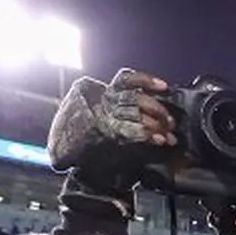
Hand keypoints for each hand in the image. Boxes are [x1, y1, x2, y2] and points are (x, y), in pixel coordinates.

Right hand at [48, 68, 178, 194]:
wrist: (65, 155)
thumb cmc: (84, 139)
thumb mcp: (99, 116)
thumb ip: (119, 108)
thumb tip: (152, 111)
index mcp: (99, 91)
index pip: (126, 79)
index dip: (146, 81)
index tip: (164, 86)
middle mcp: (101, 100)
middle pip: (134, 96)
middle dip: (156, 109)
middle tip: (170, 122)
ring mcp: (102, 115)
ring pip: (134, 111)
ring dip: (155, 123)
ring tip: (168, 134)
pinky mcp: (103, 132)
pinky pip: (129, 129)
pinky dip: (146, 134)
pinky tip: (158, 140)